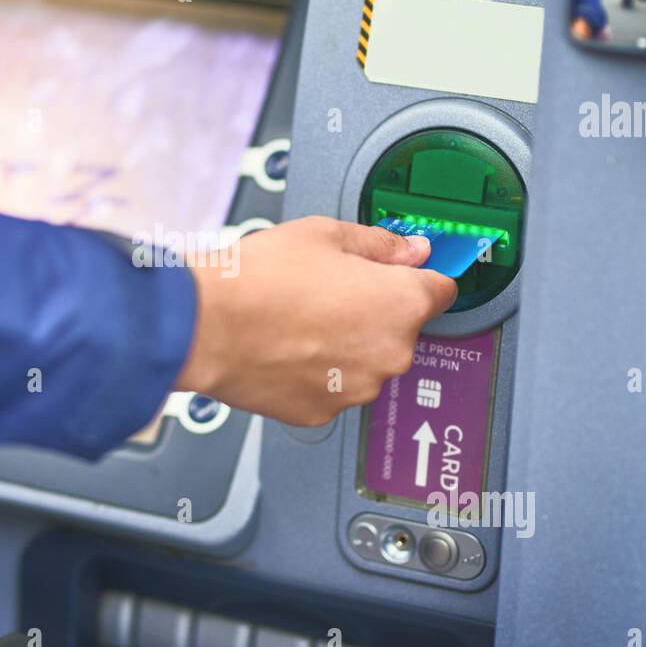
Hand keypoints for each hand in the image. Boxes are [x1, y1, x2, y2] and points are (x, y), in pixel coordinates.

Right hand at [174, 216, 456, 425]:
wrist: (203, 327)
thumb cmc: (257, 280)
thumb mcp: (325, 234)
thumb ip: (380, 244)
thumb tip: (409, 250)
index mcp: (401, 304)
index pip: (442, 290)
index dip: (420, 276)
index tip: (407, 273)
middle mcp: (389, 353)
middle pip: (400, 329)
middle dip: (374, 310)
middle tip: (330, 290)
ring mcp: (357, 389)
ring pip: (366, 361)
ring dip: (346, 344)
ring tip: (301, 319)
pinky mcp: (322, 411)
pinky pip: (333, 387)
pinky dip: (318, 371)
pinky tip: (289, 346)